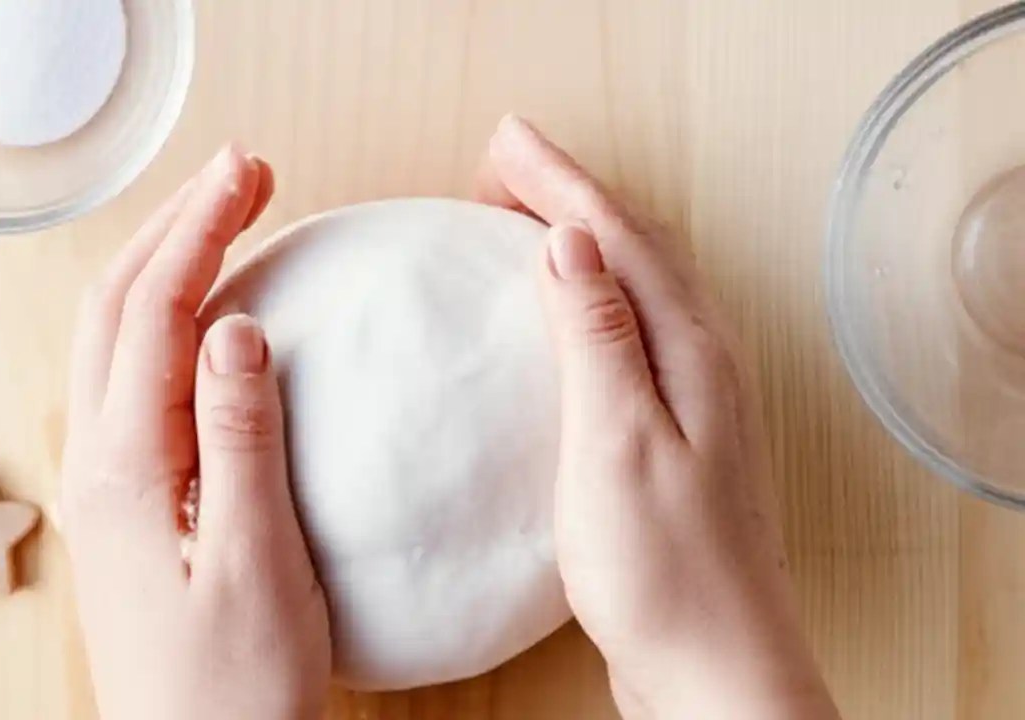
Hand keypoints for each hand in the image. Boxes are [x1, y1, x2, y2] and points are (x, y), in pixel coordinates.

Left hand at [61, 147, 331, 719]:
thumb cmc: (236, 688)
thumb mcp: (257, 563)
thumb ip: (240, 439)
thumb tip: (234, 327)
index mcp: (128, 472)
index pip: (156, 315)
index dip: (200, 231)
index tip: (247, 171)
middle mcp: (97, 468)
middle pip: (117, 310)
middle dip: (174, 228)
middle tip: (240, 173)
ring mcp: (102, 487)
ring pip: (112, 342)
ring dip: (161, 268)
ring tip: (220, 221)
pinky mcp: (122, 506)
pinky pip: (125, 384)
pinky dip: (158, 323)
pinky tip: (199, 321)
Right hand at [477, 116, 838, 718]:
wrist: (714, 670)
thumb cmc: (666, 571)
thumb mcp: (618, 441)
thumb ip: (598, 337)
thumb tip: (571, 243)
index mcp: (689, 352)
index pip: (619, 236)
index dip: (560, 180)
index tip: (504, 142)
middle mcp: (703, 363)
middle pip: (637, 247)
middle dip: (570, 194)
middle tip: (503, 166)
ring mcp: (693, 400)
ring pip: (637, 287)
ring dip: (582, 241)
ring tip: (526, 221)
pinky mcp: (674, 436)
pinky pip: (631, 334)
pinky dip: (590, 300)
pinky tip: (560, 323)